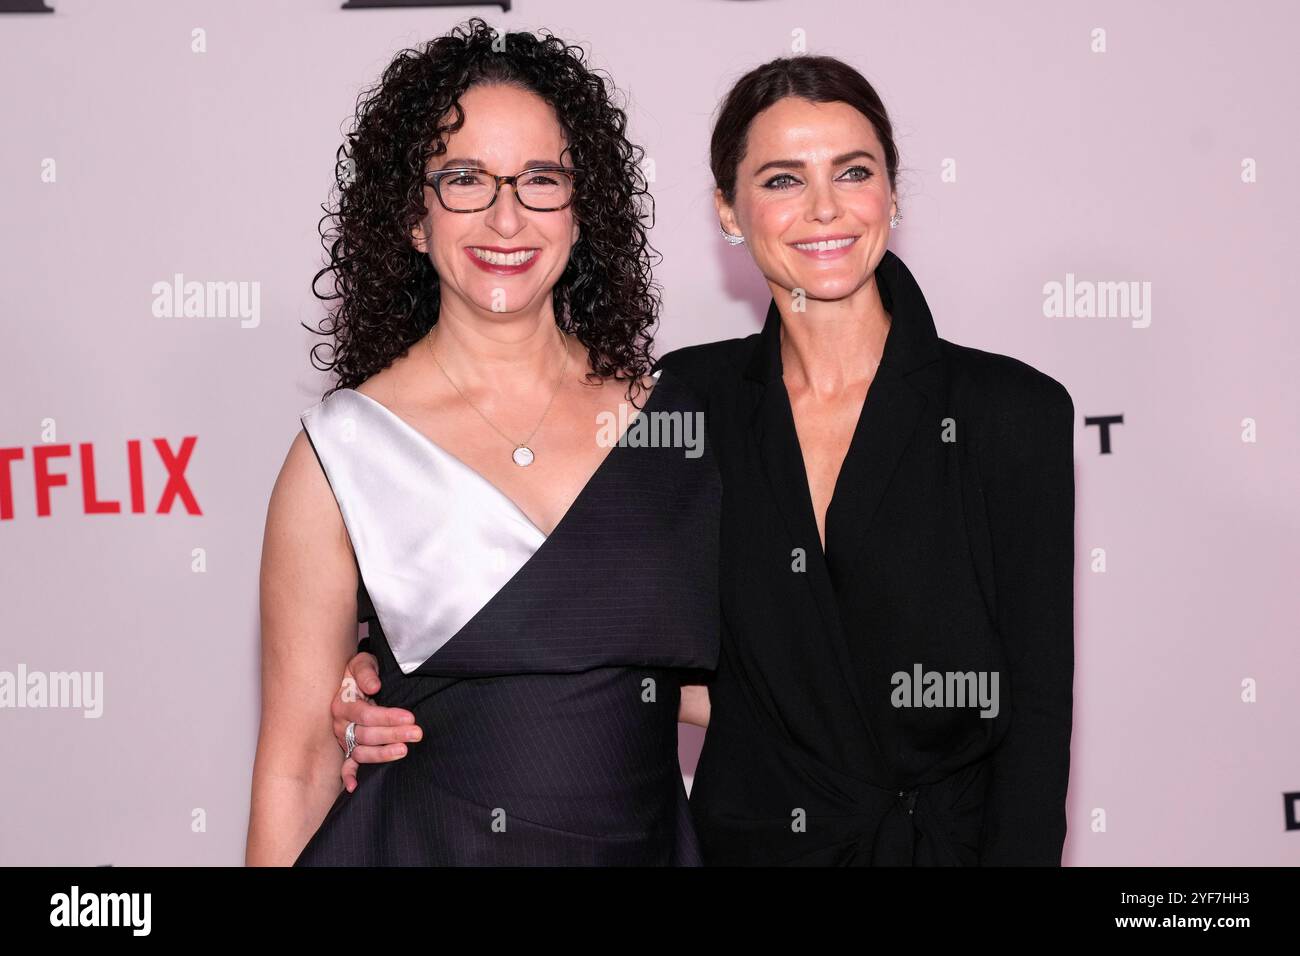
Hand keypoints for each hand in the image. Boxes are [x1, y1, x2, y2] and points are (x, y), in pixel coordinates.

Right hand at [331, 651, 421, 791]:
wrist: (353, 680)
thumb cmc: (361, 672)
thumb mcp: (362, 663)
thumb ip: (367, 672)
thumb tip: (374, 687)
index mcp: (343, 704)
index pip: (366, 714)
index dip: (387, 717)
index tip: (410, 717)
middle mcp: (341, 724)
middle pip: (366, 734)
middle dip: (393, 734)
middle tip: (416, 733)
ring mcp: (344, 739)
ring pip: (362, 751)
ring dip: (383, 753)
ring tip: (404, 750)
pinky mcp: (349, 748)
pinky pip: (347, 765)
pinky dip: (349, 777)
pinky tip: (355, 788)